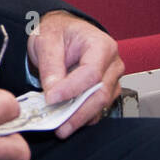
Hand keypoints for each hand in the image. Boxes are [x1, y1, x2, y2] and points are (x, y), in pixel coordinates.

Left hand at [27, 10, 122, 138]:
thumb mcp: (46, 41)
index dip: (71, 89)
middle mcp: (112, 63)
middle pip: (100, 94)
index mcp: (101, 45)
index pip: (91, 73)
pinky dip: (83, 117)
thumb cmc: (57, 31)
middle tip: (59, 126)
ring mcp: (112, 78)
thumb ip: (51, 66)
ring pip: (101, 104)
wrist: (62, 31)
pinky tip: (67, 122)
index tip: (51, 99)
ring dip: (80, 118)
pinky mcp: (106, 90)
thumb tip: (53, 92)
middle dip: (79, 113)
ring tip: (61, 128)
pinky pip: (98, 107)